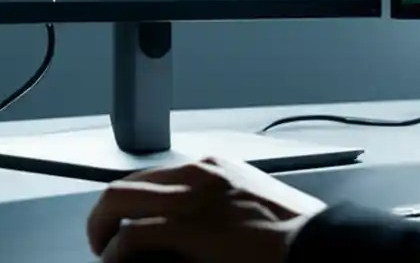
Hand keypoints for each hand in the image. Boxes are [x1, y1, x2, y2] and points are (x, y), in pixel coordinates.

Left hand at [87, 156, 326, 262]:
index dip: (132, 202)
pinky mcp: (188, 228)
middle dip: (106, 212)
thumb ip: (219, 205)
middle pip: (128, 183)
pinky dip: (115, 252)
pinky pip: (132, 236)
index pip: (153, 176)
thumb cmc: (296, 232)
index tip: (129, 221)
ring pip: (118, 201)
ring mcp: (190, 198)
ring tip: (103, 252)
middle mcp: (197, 174)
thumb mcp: (253, 203)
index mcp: (214, 167)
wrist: (318, 245)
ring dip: (102, 228)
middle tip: (103, 238)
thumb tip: (195, 226)